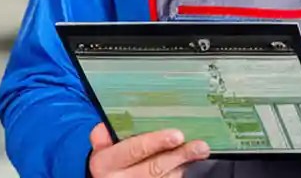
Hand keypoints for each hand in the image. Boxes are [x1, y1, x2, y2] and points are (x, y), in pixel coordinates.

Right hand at [87, 123, 210, 176]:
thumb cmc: (109, 163)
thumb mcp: (101, 151)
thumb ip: (103, 139)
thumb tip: (103, 128)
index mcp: (106, 163)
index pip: (133, 150)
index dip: (155, 142)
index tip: (177, 135)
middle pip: (154, 168)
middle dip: (179, 156)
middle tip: (199, 146)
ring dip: (184, 167)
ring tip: (199, 154)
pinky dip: (178, 176)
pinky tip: (191, 167)